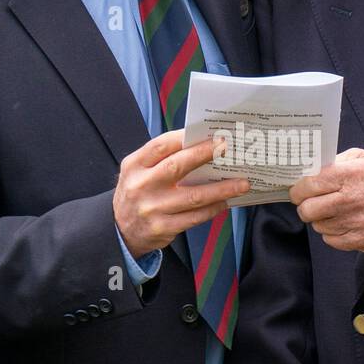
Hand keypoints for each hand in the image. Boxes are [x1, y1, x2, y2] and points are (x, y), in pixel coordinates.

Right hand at [114, 130, 247, 259]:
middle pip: (177, 166)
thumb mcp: (138, 171)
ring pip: (193, 196)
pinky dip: (213, 208)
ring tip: (242, 183)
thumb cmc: (138, 193)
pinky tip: (225, 202)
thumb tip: (202, 145)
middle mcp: (141, 185)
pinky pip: (195, 217)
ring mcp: (152, 208)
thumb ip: (162, 158)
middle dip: (204, 154)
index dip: (185, 137)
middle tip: (227, 148)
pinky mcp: (163, 228)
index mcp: (134, 165)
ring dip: (222, 189)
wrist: (120, 230)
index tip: (208, 133)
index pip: (160, 145)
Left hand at [289, 148, 363, 251]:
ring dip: (320, 220)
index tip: (298, 191)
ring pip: (318, 226)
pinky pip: (331, 240)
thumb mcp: (362, 158)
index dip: (297, 190)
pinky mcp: (360, 239)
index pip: (308, 185)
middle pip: (308, 210)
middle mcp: (349, 200)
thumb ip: (335, 162)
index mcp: (348, 175)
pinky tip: (342, 223)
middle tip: (310, 203)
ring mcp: (355, 222)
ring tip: (333, 211)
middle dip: (305, 206)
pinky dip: (332, 233)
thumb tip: (311, 170)